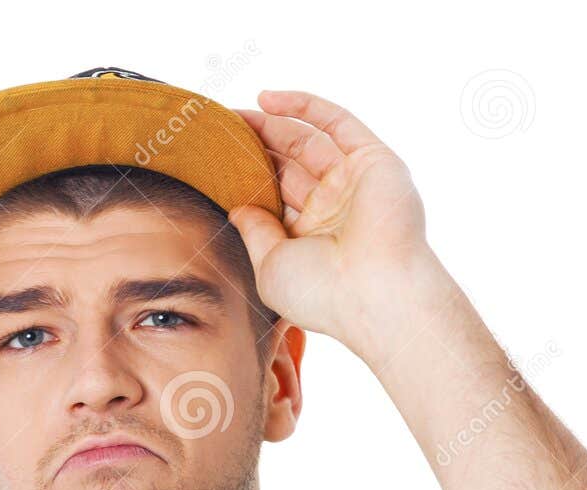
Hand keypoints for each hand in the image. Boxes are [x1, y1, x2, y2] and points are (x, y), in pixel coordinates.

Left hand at [229, 91, 441, 355]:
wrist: (373, 293)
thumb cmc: (320, 293)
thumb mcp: (270, 266)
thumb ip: (255, 233)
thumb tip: (237, 208)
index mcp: (309, 236)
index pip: (273, 195)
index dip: (245, 176)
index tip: (213, 162)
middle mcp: (333, 207)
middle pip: (288, 164)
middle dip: (255, 146)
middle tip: (220, 130)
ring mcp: (353, 182)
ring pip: (307, 140)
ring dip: (271, 124)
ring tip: (234, 114)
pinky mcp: (373, 160)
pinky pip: (336, 122)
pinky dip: (305, 106)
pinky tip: (267, 99)